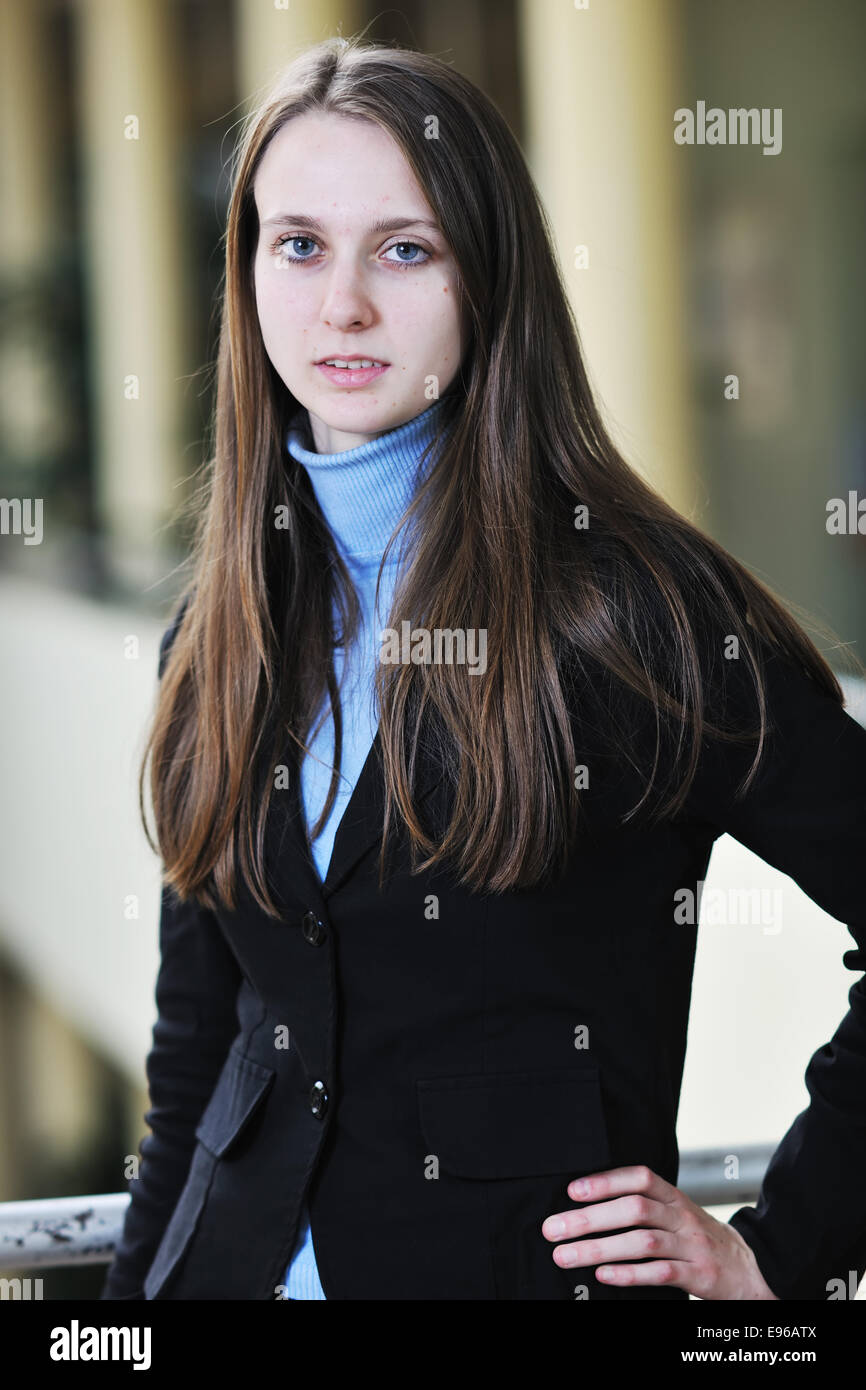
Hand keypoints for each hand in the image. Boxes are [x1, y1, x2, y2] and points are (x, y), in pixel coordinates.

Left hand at [541, 1164, 778, 1299]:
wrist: (749, 1269)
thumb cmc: (698, 1239)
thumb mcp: (677, 1214)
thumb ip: (645, 1207)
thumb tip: (588, 1206)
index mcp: (675, 1197)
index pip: (640, 1178)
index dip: (606, 1181)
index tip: (572, 1191)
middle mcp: (683, 1217)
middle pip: (634, 1210)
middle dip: (589, 1219)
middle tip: (554, 1229)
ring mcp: (692, 1247)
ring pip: (642, 1242)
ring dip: (599, 1249)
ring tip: (566, 1256)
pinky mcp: (699, 1276)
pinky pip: (660, 1273)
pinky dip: (629, 1274)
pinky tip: (603, 1276)